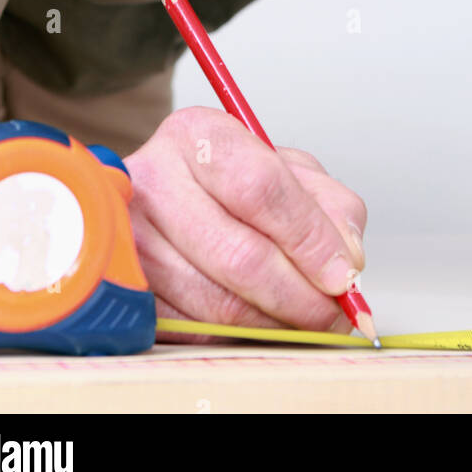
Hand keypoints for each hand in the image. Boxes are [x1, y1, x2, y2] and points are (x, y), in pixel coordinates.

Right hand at [123, 107, 367, 342]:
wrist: (164, 202)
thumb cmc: (232, 185)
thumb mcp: (289, 172)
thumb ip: (330, 206)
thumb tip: (346, 262)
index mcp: (197, 134)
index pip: (261, 188)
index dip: (309, 238)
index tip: (343, 274)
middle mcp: (152, 179)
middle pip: (240, 254)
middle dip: (300, 296)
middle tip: (334, 314)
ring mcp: (129, 238)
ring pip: (218, 303)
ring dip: (274, 323)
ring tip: (302, 320)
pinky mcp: (125, 289)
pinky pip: (193, 330)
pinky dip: (237, 337)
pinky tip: (258, 323)